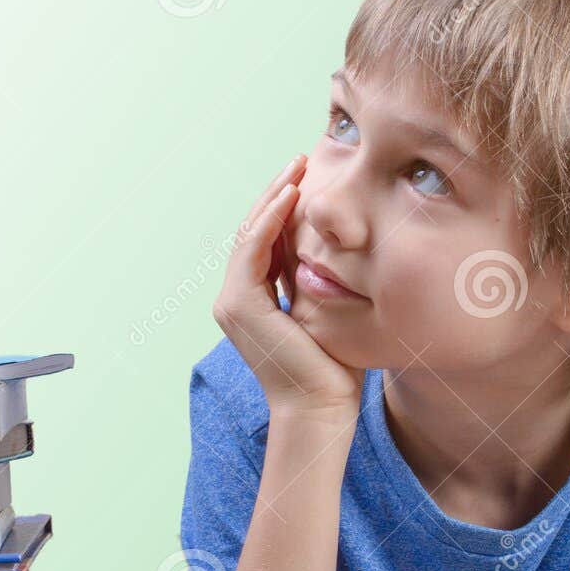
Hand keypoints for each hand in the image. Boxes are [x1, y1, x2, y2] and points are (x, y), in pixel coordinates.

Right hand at [211, 154, 362, 421]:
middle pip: (252, 232)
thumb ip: (317, 281)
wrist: (321, 408)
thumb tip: (336, 250)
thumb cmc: (333, 370)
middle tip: (300, 162)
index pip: (263, 242)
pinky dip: (270, 219)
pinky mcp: (241, 304)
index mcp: (253, 301)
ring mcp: (233, 302)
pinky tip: (291, 195)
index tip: (306, 180)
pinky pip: (253, 248)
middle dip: (276, 194)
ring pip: (249, 234)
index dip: (282, 208)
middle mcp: (235, 299)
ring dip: (273, 197)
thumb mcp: (325, 312)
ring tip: (297, 168)